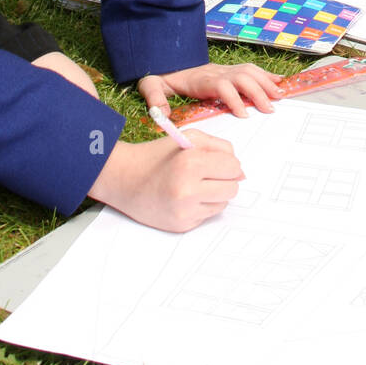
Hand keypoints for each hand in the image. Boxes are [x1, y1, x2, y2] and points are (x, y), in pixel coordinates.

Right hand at [89, 132, 244, 231]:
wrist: (125, 179)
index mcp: (190, 162)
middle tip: (208, 174)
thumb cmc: (157, 156)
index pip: (233, 167)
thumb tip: (240, 171)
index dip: (229, 164)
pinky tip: (185, 198)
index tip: (219, 163)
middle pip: (232, 189)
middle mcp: (188, 189)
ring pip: (222, 204)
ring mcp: (184, 210)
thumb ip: (219, 147)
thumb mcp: (188, 138)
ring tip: (194, 185)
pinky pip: (207, 215)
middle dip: (225, 180)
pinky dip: (201, 206)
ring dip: (214, 194)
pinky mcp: (181, 225)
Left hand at [138, 62, 283, 118]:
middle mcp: (216, 72)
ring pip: (249, 71)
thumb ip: (154, 97)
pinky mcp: (229, 70)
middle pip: (241, 77)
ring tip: (279, 97)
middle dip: (257, 92)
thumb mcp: (150, 85)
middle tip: (269, 109)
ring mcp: (224, 69)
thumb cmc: (162, 75)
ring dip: (266, 82)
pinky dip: (266, 75)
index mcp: (201, 79)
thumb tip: (161, 113)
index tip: (244, 115)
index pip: (222, 86)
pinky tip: (278, 82)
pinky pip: (251, 69)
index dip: (234, 99)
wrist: (166, 58)